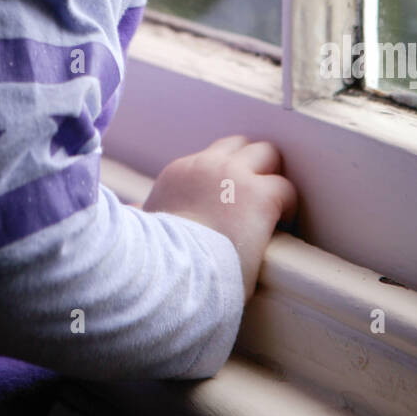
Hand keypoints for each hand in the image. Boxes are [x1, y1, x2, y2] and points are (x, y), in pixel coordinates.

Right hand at [142, 135, 297, 299]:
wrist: (174, 271)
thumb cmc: (159, 258)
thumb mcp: (144, 226)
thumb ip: (139, 213)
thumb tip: (128, 208)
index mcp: (179, 174)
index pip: (210, 159)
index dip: (224, 176)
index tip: (229, 200)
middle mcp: (206, 166)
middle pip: (240, 144)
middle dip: (253, 164)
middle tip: (258, 195)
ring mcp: (235, 176)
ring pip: (267, 153)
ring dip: (272, 177)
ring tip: (275, 208)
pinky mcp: (260, 196)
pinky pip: (286, 188)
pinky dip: (289, 206)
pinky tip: (284, 226)